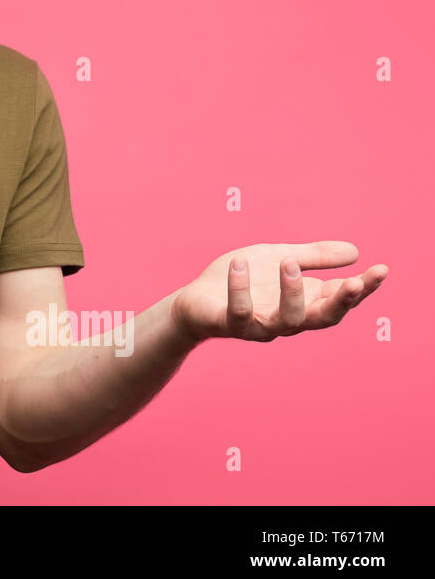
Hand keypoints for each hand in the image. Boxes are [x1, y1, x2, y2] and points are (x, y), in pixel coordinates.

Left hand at [170, 241, 387, 343]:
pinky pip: (240, 312)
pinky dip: (240, 289)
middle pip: (324, 318)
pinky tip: (239, 263)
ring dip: (292, 292)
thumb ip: (313, 257)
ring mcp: (261, 325)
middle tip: (354, 282)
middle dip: (342, 302)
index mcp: (305, 301)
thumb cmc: (244, 280)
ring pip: (287, 320)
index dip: (363, 288)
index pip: (341, 298)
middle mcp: (289, 319)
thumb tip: (356, 252)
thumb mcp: (279, 258)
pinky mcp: (230, 324)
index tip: (381, 269)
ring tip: (288, 263)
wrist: (196, 300)